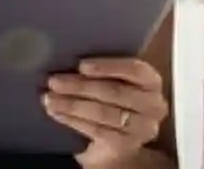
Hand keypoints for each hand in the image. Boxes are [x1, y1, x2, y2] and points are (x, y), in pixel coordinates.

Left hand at [41, 57, 168, 165]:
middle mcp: (153, 105)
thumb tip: (66, 57)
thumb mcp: (112, 83)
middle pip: (114, 91)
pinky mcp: (126, 146)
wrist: (116, 145)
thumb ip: (100, 71)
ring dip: (71, 104)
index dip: (107, 66)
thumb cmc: (112, 104)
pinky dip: (73, 120)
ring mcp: (142, 128)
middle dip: (80, 86)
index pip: (134, 69)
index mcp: (152, 82)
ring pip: (103, 112)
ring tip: (49, 98)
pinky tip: (57, 113)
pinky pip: (96, 129)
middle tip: (53, 81)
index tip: (81, 65)